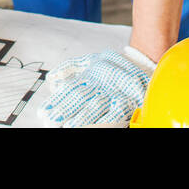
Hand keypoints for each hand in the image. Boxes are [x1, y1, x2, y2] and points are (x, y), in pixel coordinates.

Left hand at [38, 45, 156, 127]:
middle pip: (80, 98)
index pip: (70, 89)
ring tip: (69, 127)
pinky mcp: (128, 102)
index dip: (57, 101)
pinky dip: (105, 121)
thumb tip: (52, 79)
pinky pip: (116, 113)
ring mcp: (115, 93)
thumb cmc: (114, 65)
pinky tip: (95, 127)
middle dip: (65, 111)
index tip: (44, 112)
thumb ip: (70, 67)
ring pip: (96, 106)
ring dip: (82, 118)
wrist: (144, 63)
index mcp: (90, 75)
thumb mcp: (91, 60)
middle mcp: (101, 84)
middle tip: (52, 121)